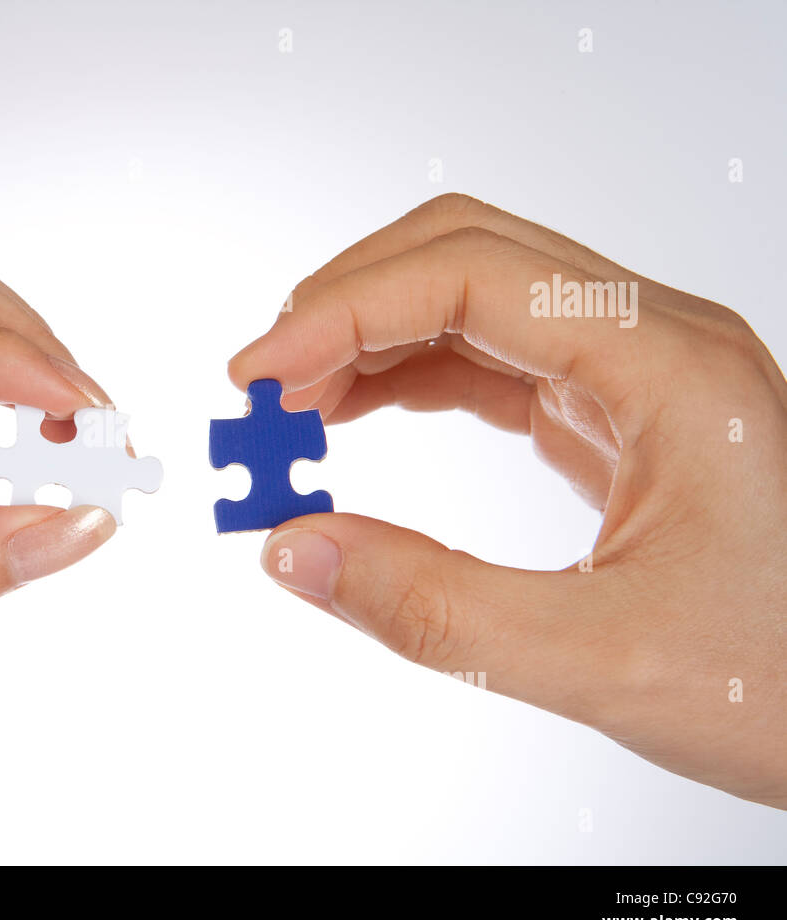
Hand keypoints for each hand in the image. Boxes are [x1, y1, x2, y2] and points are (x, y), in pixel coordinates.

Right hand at [231, 194, 786, 808]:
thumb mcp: (603, 661)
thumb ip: (433, 608)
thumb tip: (294, 550)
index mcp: (668, 369)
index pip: (468, 274)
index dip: (343, 311)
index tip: (257, 376)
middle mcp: (652, 343)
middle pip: (464, 252)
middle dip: (347, 305)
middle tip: (264, 389)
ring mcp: (634, 372)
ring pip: (472, 298)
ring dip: (369, 337)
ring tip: (292, 409)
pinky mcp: (614, 414)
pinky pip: (491, 359)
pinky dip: (408, 374)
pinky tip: (355, 413)